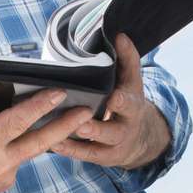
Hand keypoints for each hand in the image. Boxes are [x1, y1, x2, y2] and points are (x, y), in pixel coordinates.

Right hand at [0, 78, 88, 192]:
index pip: (17, 122)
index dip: (39, 106)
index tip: (59, 93)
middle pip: (40, 142)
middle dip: (66, 126)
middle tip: (87, 111)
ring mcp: (5, 176)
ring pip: (33, 150)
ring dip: (52, 134)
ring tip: (71, 118)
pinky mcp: (6, 182)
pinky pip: (20, 159)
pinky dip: (24, 145)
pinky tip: (28, 132)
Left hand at [51, 35, 170, 169]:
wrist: (140, 137)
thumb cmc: (128, 102)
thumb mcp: (132, 81)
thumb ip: (127, 59)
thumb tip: (119, 35)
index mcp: (133, 107)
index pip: (129, 103)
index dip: (122, 102)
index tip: (114, 98)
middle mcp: (125, 129)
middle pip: (113, 131)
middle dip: (98, 128)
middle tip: (82, 123)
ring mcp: (113, 146)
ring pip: (96, 146)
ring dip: (78, 141)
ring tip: (58, 136)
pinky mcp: (101, 157)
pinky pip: (84, 155)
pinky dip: (69, 150)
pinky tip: (53, 144)